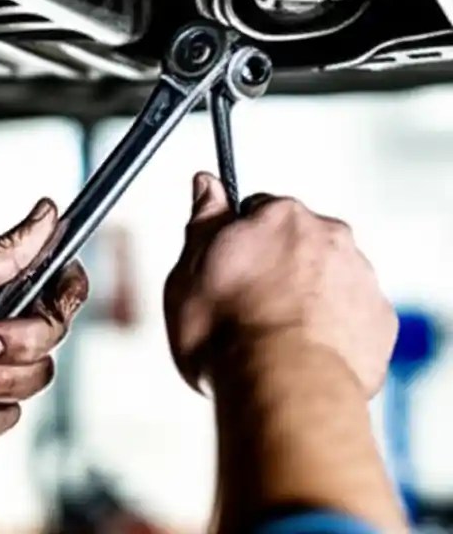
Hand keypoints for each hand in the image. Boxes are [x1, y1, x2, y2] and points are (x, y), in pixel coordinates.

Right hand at [164, 172, 396, 394]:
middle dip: (278, 266)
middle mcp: (329, 237)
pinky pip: (353, 315)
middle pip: (299, 242)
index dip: (239, 241)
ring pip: (328, 277)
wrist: (282, 386)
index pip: (257, 211)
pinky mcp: (380, 321)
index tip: (228, 268)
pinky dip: (332, 327)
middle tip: (247, 306)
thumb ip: (204, 221)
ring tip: (274, 336)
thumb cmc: (227, 332)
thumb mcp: (189, 271)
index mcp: (280, 217)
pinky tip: (302, 351)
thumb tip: (206, 184)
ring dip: (306, 297)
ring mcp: (360, 278)